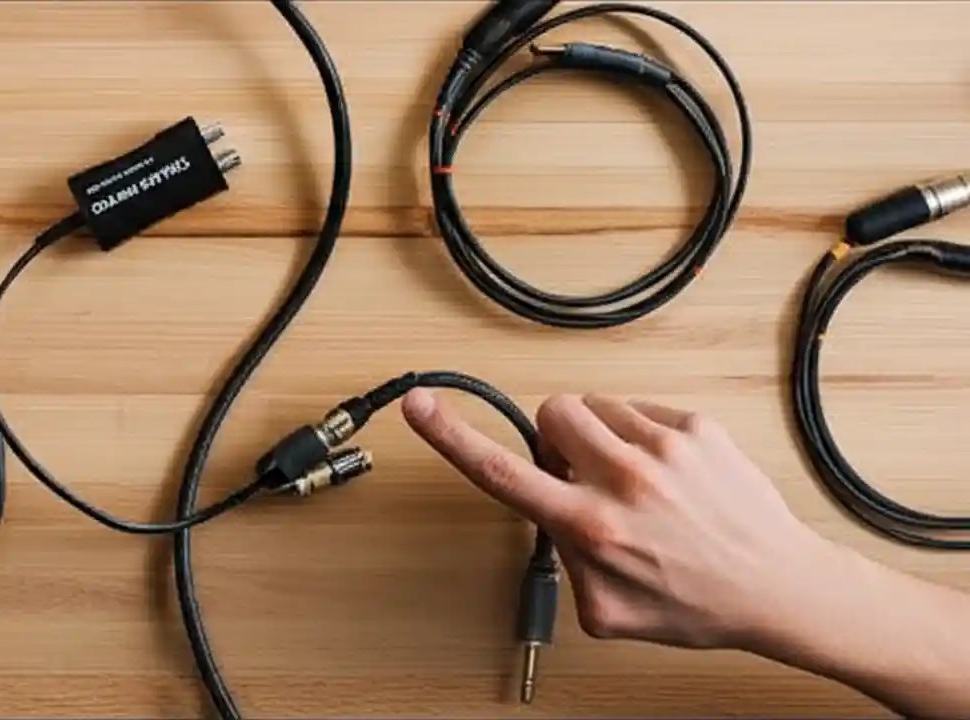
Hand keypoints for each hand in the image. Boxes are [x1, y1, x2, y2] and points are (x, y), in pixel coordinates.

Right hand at [401, 390, 824, 650]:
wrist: (776, 585)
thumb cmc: (695, 602)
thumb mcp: (606, 609)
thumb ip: (563, 559)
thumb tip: (551, 512)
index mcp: (591, 527)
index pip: (502, 473)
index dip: (450, 436)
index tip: (419, 405)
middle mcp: (624, 479)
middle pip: (552, 412)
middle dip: (554, 436)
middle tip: (579, 472)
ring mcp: (664, 447)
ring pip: (595, 406)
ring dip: (599, 436)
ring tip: (631, 479)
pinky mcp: (697, 428)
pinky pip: (640, 408)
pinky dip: (641, 434)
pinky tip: (665, 474)